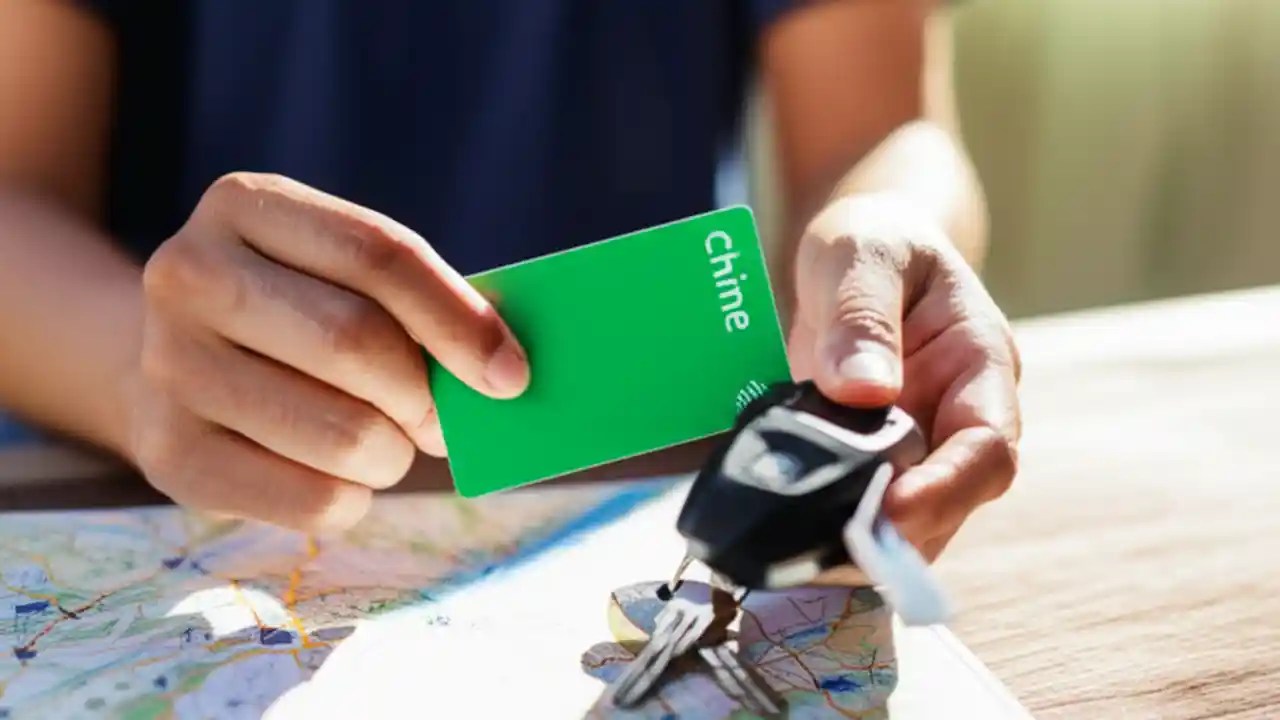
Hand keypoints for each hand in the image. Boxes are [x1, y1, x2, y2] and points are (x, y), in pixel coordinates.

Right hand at [129, 173, 528, 530]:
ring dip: (393, 454)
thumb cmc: (300, 314)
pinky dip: (354, 497)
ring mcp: (167, 365)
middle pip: (356, 343)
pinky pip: (313, 500)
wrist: (182, 364)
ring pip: (342, 434)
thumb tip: (508, 371)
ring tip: (385, 442)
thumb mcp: (345, 277)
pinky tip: (337, 473)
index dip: (459, 319)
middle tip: (442, 421)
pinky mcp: (169, 455)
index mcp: (244, 205)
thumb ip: (421, 303)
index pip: (378, 255)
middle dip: (426, 396)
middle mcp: (187, 274)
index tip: (512, 375)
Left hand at [787, 193, 1020, 565]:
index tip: (890, 509)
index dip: (945, 488)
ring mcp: (917, 444)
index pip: (988, 445)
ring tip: (800, 559)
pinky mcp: (871, 458)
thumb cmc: (874, 240)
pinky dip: (831, 529)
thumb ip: (862, 314)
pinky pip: (862, 507)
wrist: (859, 248)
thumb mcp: (863, 252)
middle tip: (827, 552)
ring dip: (861, 546)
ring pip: (908, 522)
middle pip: (950, 502)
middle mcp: (957, 416)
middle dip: (896, 535)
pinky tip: (787, 541)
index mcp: (979, 363)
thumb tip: (864, 389)